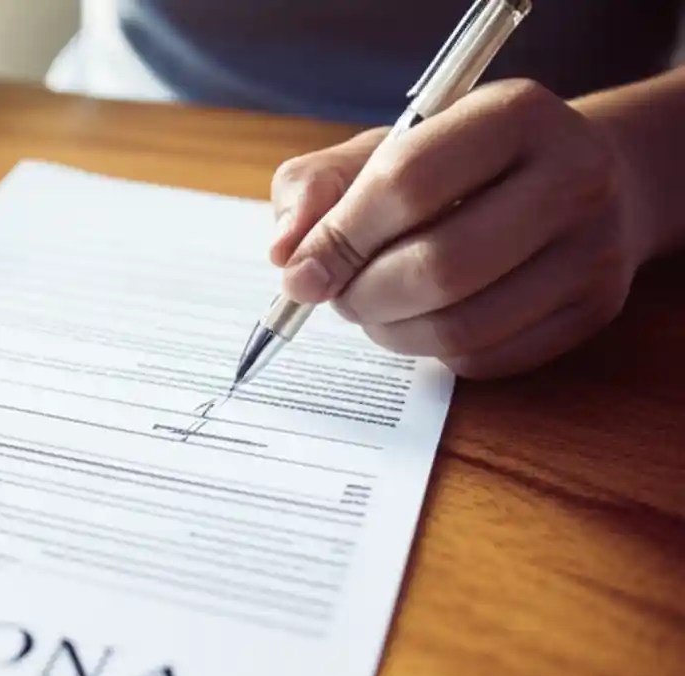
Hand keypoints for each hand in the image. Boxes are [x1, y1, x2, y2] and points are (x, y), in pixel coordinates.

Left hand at [268, 79, 653, 378]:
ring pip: (459, 326)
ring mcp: (592, 250)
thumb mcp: (384, 149)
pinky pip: (484, 358)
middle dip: (362, 295)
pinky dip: (432, 351)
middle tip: (338, 296)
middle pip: (437, 267)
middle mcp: (571, 177)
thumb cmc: (459, 166)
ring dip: (390, 331)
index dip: (339, 237)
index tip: (301, 269)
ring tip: (374, 308)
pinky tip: (424, 320)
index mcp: (513, 114)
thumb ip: (317, 186)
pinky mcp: (593, 312)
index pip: (406, 183)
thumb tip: (285, 253)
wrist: (580, 181)